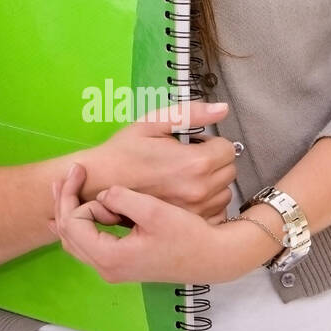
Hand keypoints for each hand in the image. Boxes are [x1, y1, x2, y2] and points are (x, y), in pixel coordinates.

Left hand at [51, 163, 251, 284]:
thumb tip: (102, 193)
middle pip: (67, 234)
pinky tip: (84, 203)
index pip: (72, 223)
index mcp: (110, 257)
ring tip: (71, 183)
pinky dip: (84, 221)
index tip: (79, 170)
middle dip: (63, 201)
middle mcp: (106, 268)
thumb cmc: (188, 236)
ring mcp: (112, 267)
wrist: (213, 257)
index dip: (71, 195)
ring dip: (72, 211)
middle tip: (69, 173)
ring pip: (75, 240)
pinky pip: (89, 242)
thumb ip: (121, 198)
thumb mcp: (154, 210)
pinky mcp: (120, 262)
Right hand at [79, 101, 235, 221]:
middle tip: (186, 158)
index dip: (210, 142)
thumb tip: (223, 108)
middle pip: (229, 169)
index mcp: (195, 162)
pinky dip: (207, 201)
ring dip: (212, 182)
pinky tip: (185, 194)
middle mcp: (200, 189)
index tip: (191, 144)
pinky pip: (216, 210)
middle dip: (213, 160)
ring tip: (184, 176)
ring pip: (224, 191)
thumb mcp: (152, 123)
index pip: (228, 148)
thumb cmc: (124, 151)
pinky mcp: (190, 223)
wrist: (101, 182)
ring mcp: (197, 209)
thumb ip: (190, 114)